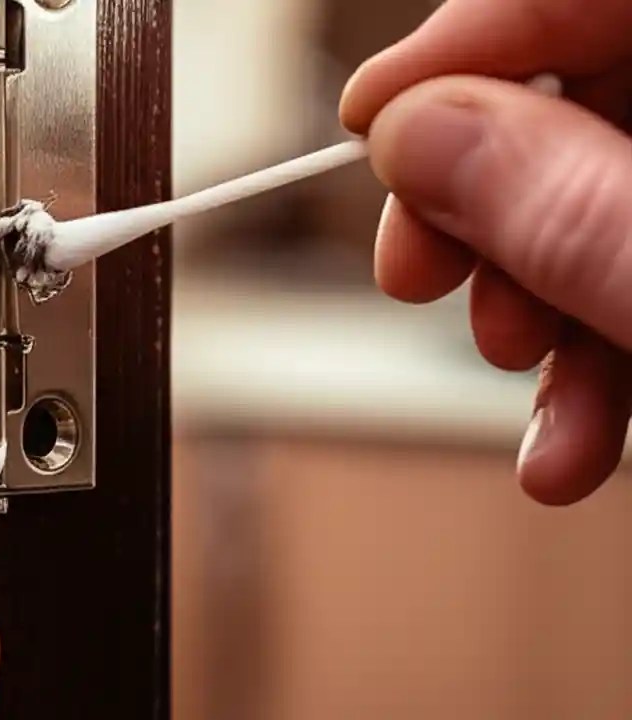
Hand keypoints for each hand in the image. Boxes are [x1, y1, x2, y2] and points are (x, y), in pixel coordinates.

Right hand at [340, 0, 631, 504]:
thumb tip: (420, 135)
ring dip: (526, 304)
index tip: (367, 119)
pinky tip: (565, 440)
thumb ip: (572, 209)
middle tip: (417, 268)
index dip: (460, 43)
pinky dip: (593, 365)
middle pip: (575, 99)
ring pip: (598, 204)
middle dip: (481, 197)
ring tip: (505, 368)